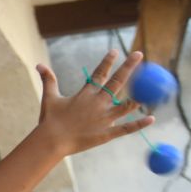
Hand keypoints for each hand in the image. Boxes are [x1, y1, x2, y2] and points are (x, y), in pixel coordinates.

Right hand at [34, 50, 153, 156]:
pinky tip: (151, 118)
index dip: (107, 62)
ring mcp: (104, 118)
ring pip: (126, 106)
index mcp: (85, 94)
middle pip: (117, 82)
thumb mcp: (49, 97)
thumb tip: (39, 64)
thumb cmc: (49, 120)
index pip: (99, 74)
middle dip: (128, 67)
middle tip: (138, 54)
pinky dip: (139, 124)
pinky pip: (126, 128)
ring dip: (138, 97)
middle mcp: (98, 103)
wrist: (51, 140)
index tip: (115, 51)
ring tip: (150, 90)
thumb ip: (48, 80)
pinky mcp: (107, 133)